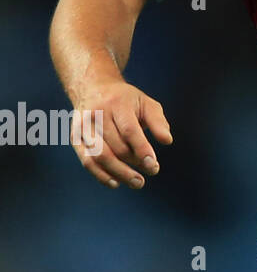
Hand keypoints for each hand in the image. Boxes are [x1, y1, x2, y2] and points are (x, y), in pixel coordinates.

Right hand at [69, 71, 172, 189]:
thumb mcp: (146, 103)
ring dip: (119, 173)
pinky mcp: (75, 138)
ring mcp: (83, 127)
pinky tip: (116, 183)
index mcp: (116, 104)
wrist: (93, 88)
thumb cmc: (126, 100)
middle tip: (152, 171)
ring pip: (99, 156)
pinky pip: (87, 161)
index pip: (129, 130)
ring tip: (138, 182)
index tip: (153, 164)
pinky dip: (101, 175)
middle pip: (115, 146)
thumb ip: (158, 121)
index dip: (141, 149)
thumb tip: (167, 141)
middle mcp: (96, 115)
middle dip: (134, 162)